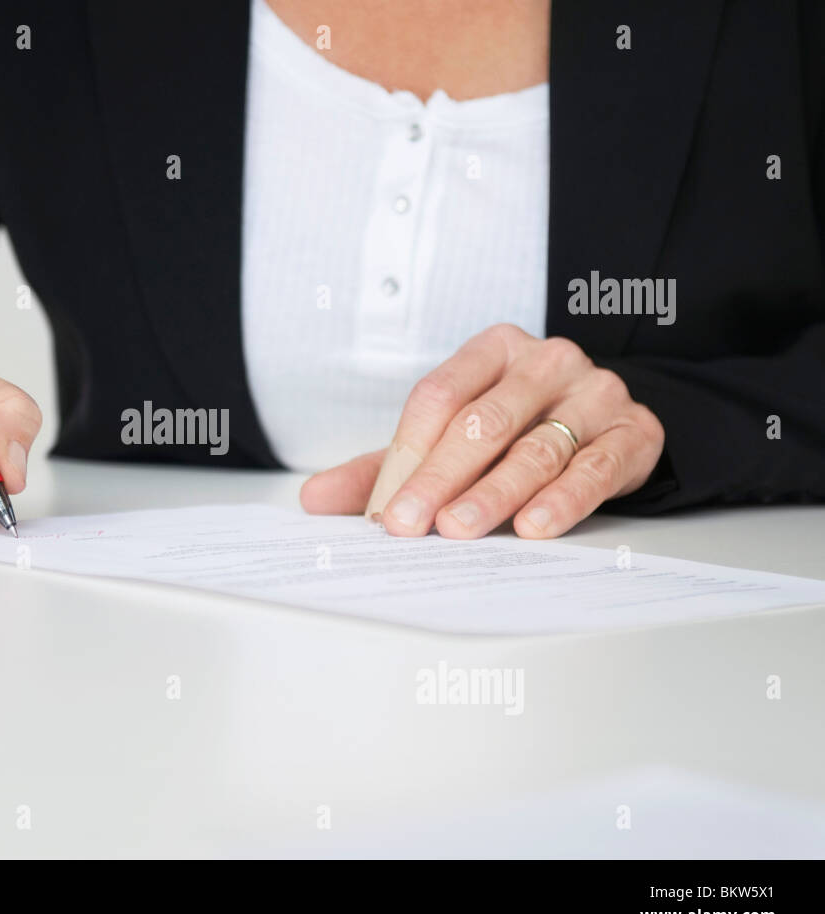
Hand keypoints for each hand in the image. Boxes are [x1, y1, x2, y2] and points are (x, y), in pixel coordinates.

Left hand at [300, 324, 664, 538]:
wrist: (610, 423)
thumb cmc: (516, 430)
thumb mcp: (446, 439)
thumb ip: (384, 468)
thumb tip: (313, 498)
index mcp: (493, 350)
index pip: (440, 396)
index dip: (407, 453)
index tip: (381, 506)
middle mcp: (546, 362)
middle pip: (483, 422)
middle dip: (440, 477)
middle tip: (410, 523)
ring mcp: (596, 393)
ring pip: (537, 448)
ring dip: (494, 494)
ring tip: (460, 529)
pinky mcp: (635, 432)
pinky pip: (595, 468)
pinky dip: (563, 499)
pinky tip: (534, 526)